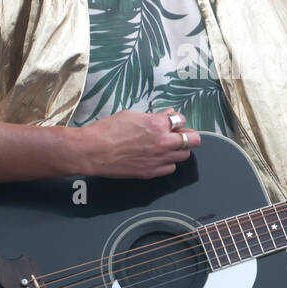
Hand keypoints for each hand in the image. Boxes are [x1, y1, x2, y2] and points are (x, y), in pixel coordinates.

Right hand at [79, 107, 200, 178]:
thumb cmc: (108, 130)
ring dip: (178, 149)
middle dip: (187, 135)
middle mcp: (163, 143)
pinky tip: (158, 158)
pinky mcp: (151, 172)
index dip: (177, 120)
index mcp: (158, 125)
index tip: (172, 121)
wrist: (93, 151)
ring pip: (184, 156)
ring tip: (167, 146)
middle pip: (192, 140)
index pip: (182, 120)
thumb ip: (153, 116)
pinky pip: (171, 168)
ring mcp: (158, 160)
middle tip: (178, 134)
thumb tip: (167, 115)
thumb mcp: (132, 115)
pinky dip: (168, 163)